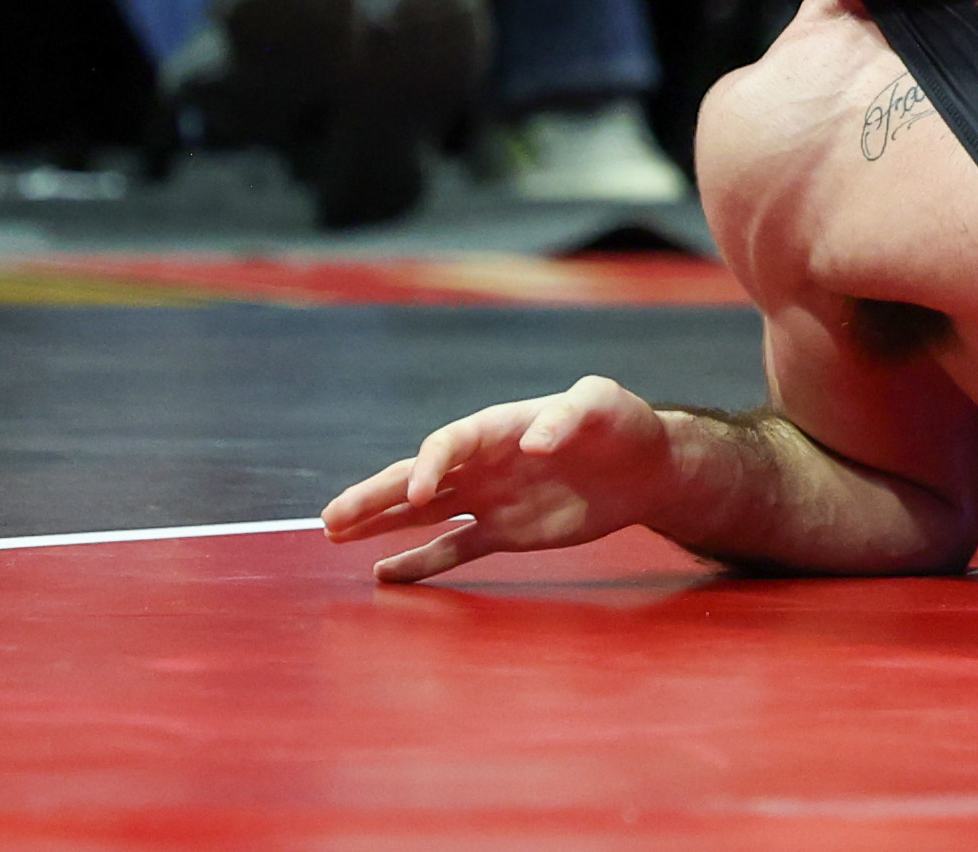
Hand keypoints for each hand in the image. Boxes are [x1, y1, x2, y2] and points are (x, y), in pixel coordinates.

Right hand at [322, 375, 685, 582]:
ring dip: (380, 523)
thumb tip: (533, 442)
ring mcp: (490, 499)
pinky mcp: (505, 532)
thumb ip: (571, 415)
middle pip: (418, 479)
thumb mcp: (604, 404)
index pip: (448, 444)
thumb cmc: (624, 424)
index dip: (429, 466)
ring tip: (333, 534)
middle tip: (330, 518)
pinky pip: (454, 548)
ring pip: (423, 513)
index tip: (417, 494)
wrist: (647, 467)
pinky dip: (420, 562)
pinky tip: (383, 574)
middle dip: (374, 497)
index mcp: (499, 428)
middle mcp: (484, 463)